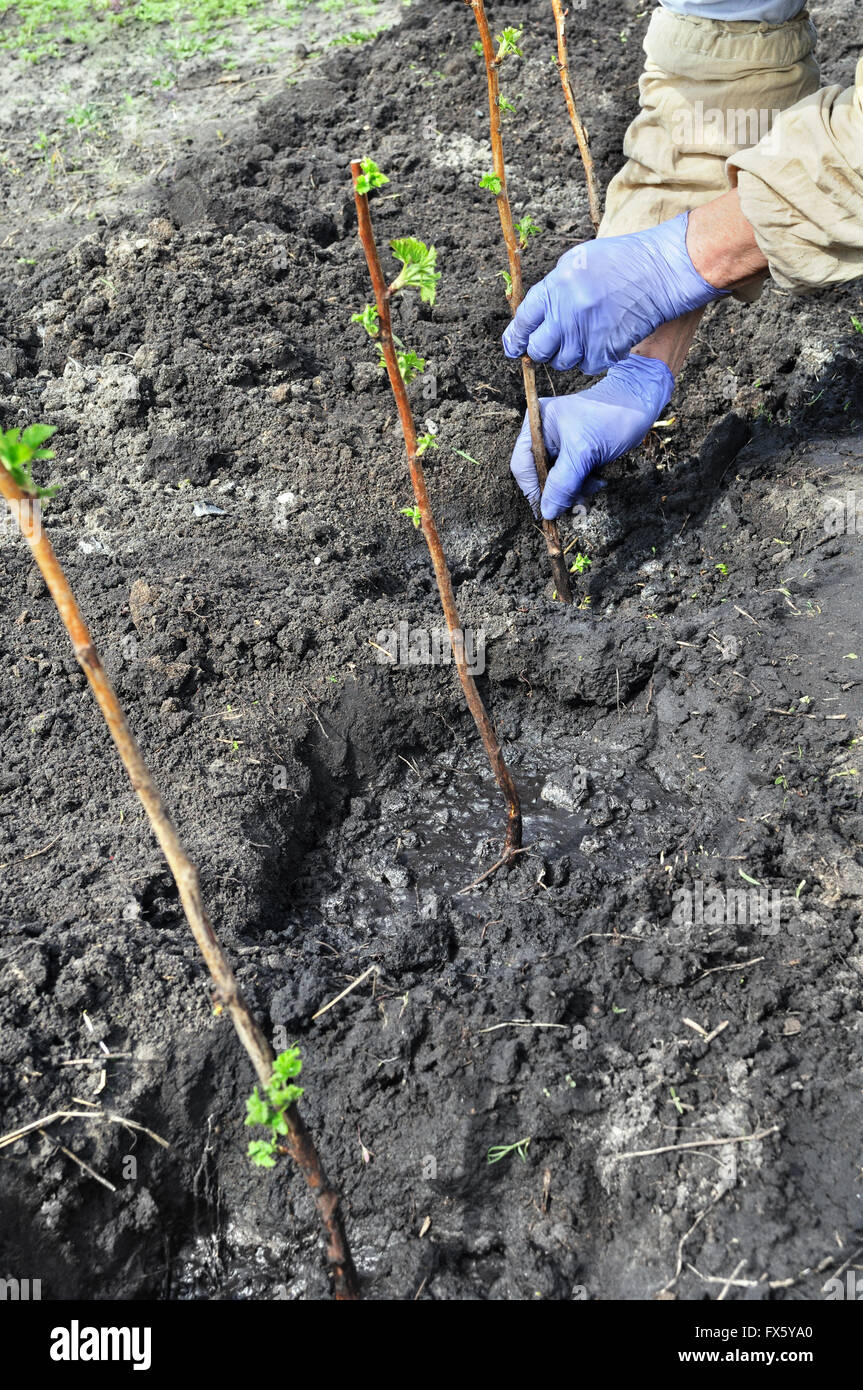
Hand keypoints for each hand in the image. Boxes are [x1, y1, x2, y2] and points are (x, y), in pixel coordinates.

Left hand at [502, 212, 726, 376]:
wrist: (660, 271)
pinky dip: (593, 358)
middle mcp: (567, 313)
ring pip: (563, 362)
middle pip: (539, 349)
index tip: (514, 347)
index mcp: (555, 287)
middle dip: (541, 349)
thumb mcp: (577, 261)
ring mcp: (586, 334)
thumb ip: (553, 288)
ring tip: (585, 335)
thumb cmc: (620, 262)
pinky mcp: (605, 351)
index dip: (515, 338)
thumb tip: (532, 316)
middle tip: (552, 344)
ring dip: (569, 354)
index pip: (523, 322)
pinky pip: (588, 366)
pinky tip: (604, 340)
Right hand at [509, 355, 673, 519]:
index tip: (548, 510)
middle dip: (560, 490)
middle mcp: (543, 434)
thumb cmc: (611, 417)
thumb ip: (562, 483)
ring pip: (557, 480)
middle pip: (540, 475)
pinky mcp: (575, 452)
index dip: (534, 489)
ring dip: (576, 489)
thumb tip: (547, 511)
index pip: (522, 465)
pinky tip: (599, 479)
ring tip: (596, 484)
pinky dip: (584, 483)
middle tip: (580, 501)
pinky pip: (571, 477)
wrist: (641, 402)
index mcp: (536, 424)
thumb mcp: (583, 452)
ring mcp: (560, 443)